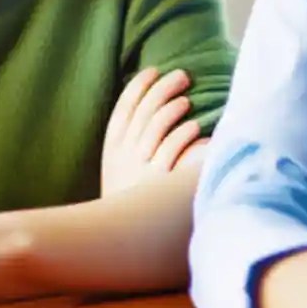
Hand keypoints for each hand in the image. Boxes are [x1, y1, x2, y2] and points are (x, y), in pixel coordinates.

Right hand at [100, 67, 204, 195]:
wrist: (121, 238)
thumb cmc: (127, 198)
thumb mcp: (117, 168)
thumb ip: (129, 141)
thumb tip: (151, 108)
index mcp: (111, 147)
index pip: (123, 106)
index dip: (138, 85)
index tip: (153, 70)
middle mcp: (124, 153)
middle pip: (144, 110)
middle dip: (162, 88)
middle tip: (181, 75)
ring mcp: (141, 167)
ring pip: (157, 125)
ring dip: (173, 108)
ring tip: (186, 101)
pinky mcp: (159, 182)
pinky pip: (173, 150)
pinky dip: (184, 135)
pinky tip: (195, 128)